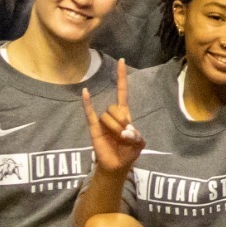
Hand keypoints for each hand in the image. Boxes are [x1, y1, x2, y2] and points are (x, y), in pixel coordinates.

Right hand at [80, 58, 143, 173]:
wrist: (116, 165)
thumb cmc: (128, 153)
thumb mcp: (139, 144)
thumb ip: (136, 136)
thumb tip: (125, 131)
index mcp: (126, 115)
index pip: (123, 92)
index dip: (122, 78)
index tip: (122, 61)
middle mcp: (113, 115)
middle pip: (116, 107)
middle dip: (121, 121)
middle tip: (125, 136)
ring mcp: (102, 121)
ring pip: (107, 115)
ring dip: (114, 128)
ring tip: (117, 139)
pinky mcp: (94, 128)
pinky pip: (90, 113)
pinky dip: (87, 103)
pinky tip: (85, 92)